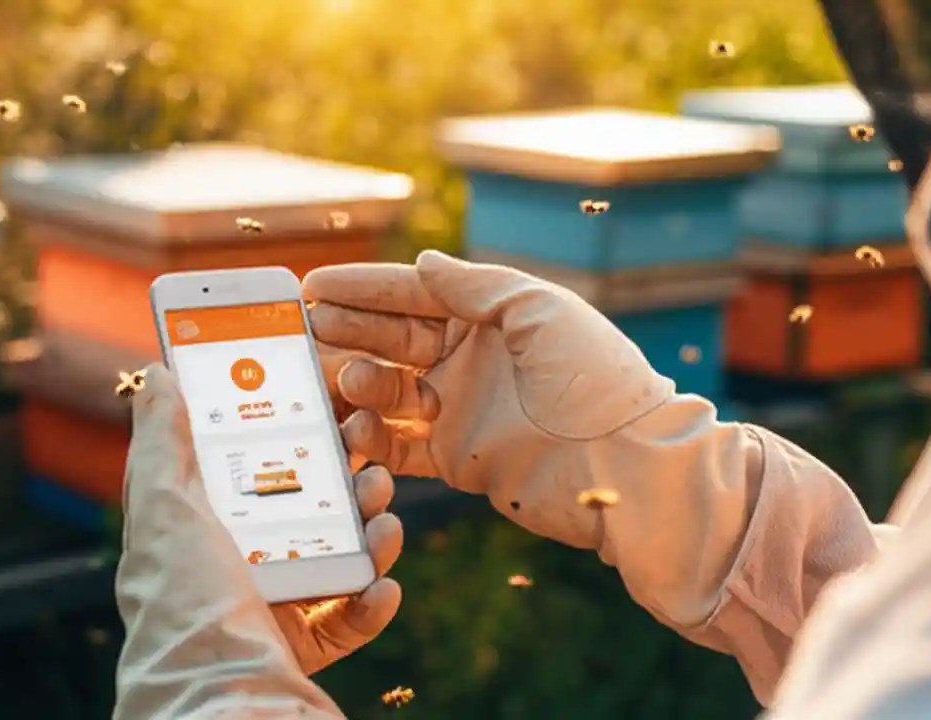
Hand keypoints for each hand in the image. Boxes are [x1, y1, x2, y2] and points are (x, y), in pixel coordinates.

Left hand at [117, 362, 400, 694]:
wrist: (216, 697)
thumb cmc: (181, 600)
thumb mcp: (163, 507)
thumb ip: (163, 441)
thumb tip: (158, 375)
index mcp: (198, 527)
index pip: (242, 465)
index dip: (280, 430)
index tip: (321, 399)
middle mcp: (232, 566)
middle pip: (302, 508)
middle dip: (343, 480)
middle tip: (369, 458)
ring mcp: (269, 608)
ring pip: (334, 557)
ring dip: (369, 534)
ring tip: (385, 518)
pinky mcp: (301, 649)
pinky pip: (348, 618)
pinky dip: (373, 602)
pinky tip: (384, 587)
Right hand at [303, 250, 673, 548]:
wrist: (627, 469)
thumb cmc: (594, 379)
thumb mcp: (539, 310)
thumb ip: (476, 286)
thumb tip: (423, 263)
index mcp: (490, 318)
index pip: (414, 294)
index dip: (363, 288)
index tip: (314, 284)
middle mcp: (470, 360)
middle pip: (392, 339)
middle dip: (347, 330)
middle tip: (303, 327)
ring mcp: (461, 410)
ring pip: (389, 390)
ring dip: (358, 380)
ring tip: (337, 377)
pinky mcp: (456, 460)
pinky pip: (399, 445)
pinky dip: (373, 435)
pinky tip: (353, 424)